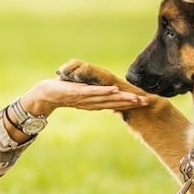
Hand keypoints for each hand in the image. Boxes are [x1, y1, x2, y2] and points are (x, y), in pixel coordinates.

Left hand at [19, 77, 147, 117]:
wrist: (46, 95)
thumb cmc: (64, 93)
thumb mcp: (82, 93)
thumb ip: (93, 93)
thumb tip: (103, 92)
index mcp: (95, 103)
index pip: (115, 103)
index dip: (130, 103)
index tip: (144, 102)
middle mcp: (93, 102)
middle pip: (115, 102)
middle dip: (131, 103)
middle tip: (147, 103)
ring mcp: (86, 98)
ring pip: (107, 98)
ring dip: (121, 98)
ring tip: (135, 98)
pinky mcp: (78, 93)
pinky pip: (93, 92)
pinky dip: (104, 91)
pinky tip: (114, 90)